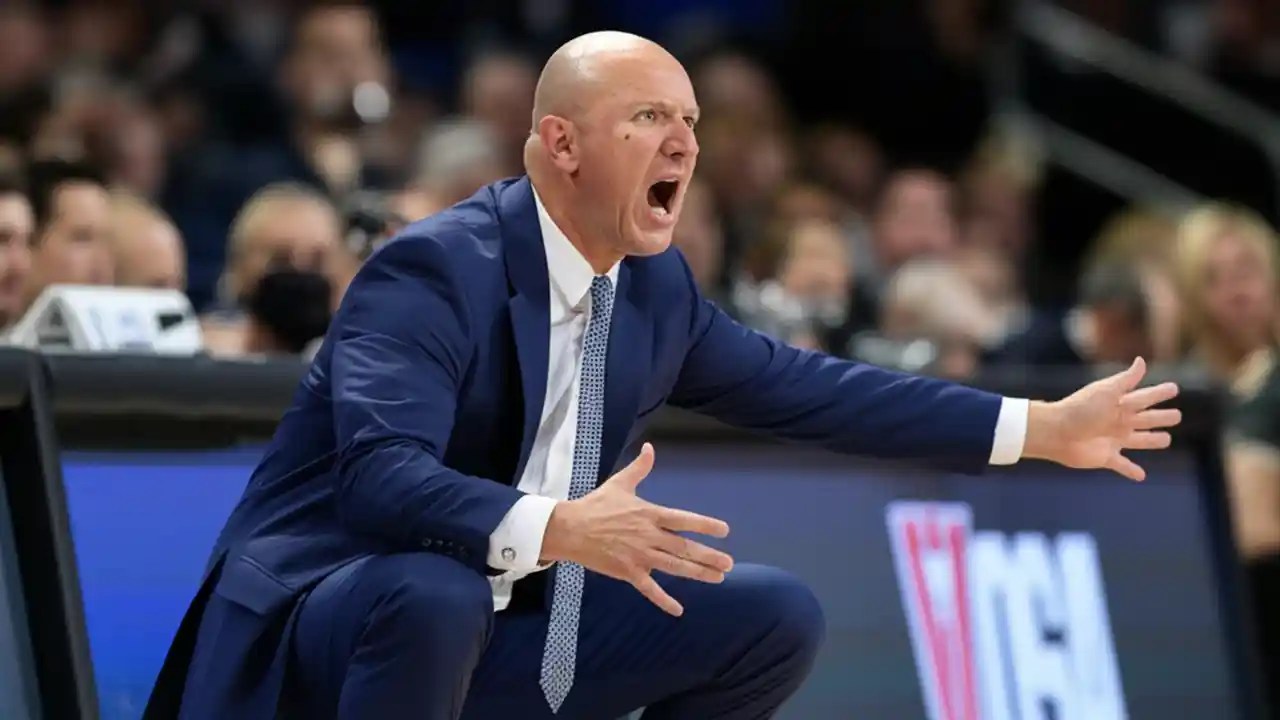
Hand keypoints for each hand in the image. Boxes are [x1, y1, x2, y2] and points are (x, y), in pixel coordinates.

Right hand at [539, 443, 732, 615]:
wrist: (570, 529)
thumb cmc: (595, 506)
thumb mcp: (620, 483)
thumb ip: (639, 468)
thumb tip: (650, 447)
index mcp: (650, 514)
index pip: (684, 520)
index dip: (705, 525)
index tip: (724, 531)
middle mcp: (649, 536)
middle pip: (684, 548)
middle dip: (708, 556)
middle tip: (728, 564)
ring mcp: (640, 556)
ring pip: (674, 567)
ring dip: (697, 573)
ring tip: (717, 578)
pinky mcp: (628, 572)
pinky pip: (649, 589)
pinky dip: (664, 600)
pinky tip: (678, 610)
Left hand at [1024, 356, 1181, 480]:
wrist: (1056, 432)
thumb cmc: (1081, 409)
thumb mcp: (1106, 391)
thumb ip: (1126, 379)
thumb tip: (1141, 360)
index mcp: (1119, 404)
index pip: (1145, 397)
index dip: (1159, 393)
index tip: (1174, 388)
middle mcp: (1118, 421)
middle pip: (1146, 419)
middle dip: (1161, 417)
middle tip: (1177, 416)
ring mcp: (1113, 440)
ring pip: (1139, 440)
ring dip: (1152, 441)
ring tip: (1167, 440)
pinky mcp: (1106, 457)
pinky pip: (1122, 465)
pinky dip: (1131, 471)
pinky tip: (1142, 476)